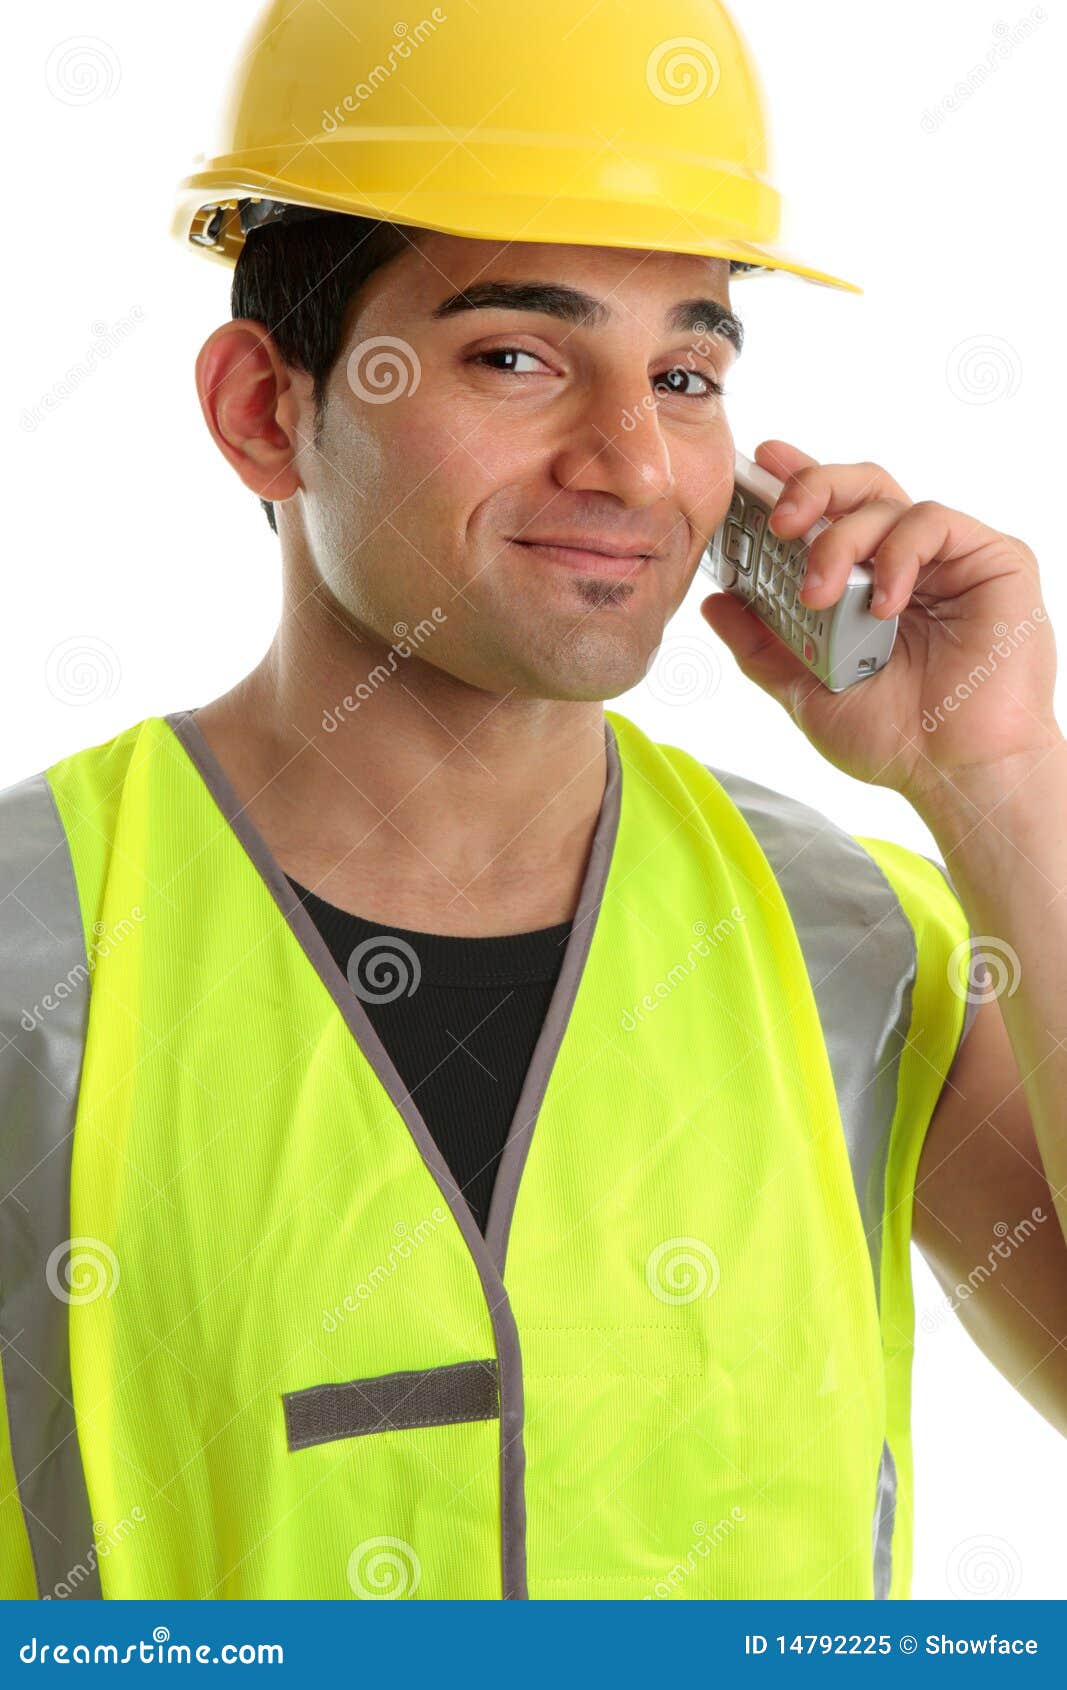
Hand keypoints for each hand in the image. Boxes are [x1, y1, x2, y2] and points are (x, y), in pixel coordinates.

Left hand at [699, 439, 1060, 808]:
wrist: (956, 777)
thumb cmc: (896, 741)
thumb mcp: (807, 692)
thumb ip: (761, 646)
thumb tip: (713, 602)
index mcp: (867, 583)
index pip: (830, 513)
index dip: (796, 478)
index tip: (760, 460)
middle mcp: (908, 561)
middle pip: (857, 487)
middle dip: (810, 488)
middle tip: (777, 520)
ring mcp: (950, 558)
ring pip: (885, 501)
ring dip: (840, 540)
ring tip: (818, 594)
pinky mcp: (992, 559)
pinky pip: (933, 522)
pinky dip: (897, 556)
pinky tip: (884, 604)